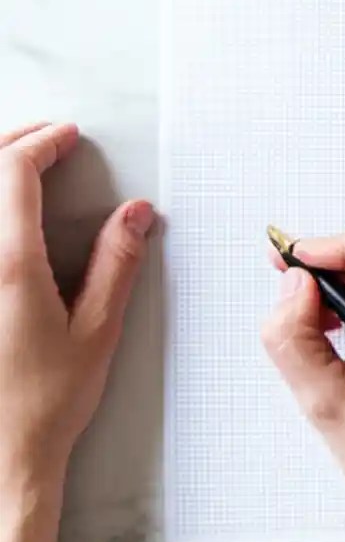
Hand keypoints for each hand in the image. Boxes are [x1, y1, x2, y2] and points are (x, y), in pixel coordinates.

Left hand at [0, 122, 152, 541]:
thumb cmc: (44, 403)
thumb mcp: (96, 331)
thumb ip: (116, 264)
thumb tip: (135, 213)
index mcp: (9, 266)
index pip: (14, 174)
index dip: (42, 144)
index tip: (68, 138)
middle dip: (11, 143)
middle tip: (43, 138)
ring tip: (18, 165)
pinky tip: (4, 215)